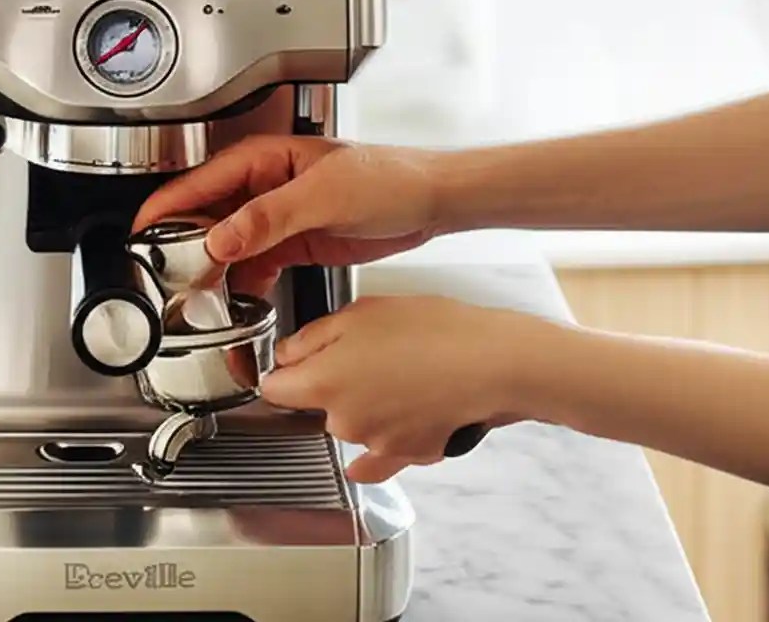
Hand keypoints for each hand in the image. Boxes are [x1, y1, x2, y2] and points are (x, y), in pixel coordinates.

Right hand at [134, 135, 444, 294]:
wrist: (431, 202)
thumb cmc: (390, 177)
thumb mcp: (323, 195)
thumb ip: (268, 217)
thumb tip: (221, 238)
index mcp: (265, 159)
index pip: (199, 182)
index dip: (164, 208)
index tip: (139, 234)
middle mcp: (265, 186)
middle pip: (207, 217)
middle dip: (183, 246)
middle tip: (165, 278)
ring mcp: (278, 216)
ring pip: (228, 245)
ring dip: (212, 271)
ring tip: (197, 297)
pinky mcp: (293, 242)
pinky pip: (254, 264)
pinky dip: (243, 285)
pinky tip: (238, 303)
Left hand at [261, 295, 559, 482]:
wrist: (493, 363)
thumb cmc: (434, 332)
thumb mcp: (360, 313)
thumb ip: (311, 337)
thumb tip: (286, 355)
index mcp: (323, 382)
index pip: (275, 388)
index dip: (286, 372)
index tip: (297, 364)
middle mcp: (342, 421)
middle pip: (317, 408)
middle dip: (334, 385)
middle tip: (369, 355)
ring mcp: (374, 444)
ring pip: (353, 426)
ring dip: (367, 407)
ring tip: (403, 374)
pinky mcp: (407, 456)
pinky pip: (381, 456)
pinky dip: (385, 442)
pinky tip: (396, 423)